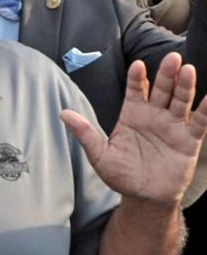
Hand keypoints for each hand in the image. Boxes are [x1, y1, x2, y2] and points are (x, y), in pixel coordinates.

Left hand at [61, 53, 206, 204]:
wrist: (143, 196)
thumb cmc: (120, 174)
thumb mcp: (100, 154)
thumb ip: (85, 133)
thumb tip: (63, 113)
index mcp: (132, 115)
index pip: (134, 90)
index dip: (136, 78)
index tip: (137, 64)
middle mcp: (154, 116)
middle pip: (161, 90)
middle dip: (166, 74)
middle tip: (171, 57)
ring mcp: (172, 126)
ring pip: (180, 101)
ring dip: (185, 85)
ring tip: (188, 69)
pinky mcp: (188, 140)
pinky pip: (199, 123)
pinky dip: (205, 111)